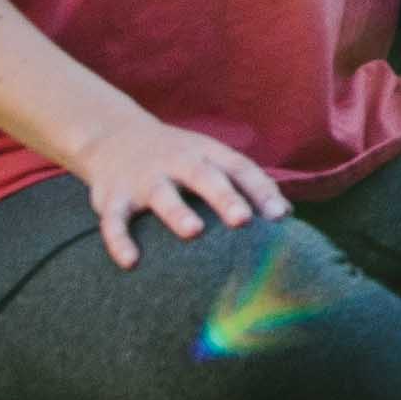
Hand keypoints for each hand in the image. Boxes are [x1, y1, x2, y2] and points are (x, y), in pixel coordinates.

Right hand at [72, 115, 291, 266]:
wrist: (114, 137)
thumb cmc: (179, 158)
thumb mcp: (211, 159)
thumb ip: (246, 184)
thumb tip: (288, 215)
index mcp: (207, 154)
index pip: (239, 168)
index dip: (260, 190)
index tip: (280, 216)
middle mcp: (177, 162)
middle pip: (204, 177)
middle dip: (224, 197)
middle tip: (243, 220)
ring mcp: (144, 178)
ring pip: (161, 194)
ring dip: (177, 212)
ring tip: (193, 231)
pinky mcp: (113, 197)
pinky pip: (114, 220)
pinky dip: (119, 240)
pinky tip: (131, 262)